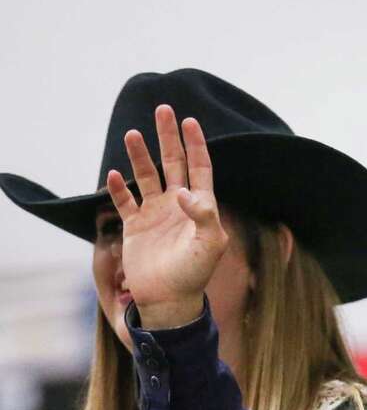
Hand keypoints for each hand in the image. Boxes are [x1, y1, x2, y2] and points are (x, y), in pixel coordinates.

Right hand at [106, 105, 227, 327]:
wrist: (170, 300)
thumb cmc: (195, 274)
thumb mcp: (210, 245)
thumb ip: (204, 216)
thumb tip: (185, 191)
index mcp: (200, 208)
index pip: (199, 169)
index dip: (196, 145)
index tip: (189, 121)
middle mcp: (177, 206)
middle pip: (173, 164)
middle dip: (168, 137)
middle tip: (163, 109)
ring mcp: (155, 215)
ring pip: (146, 176)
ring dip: (140, 156)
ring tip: (133, 134)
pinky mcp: (135, 227)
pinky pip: (124, 201)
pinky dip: (118, 188)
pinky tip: (114, 174)